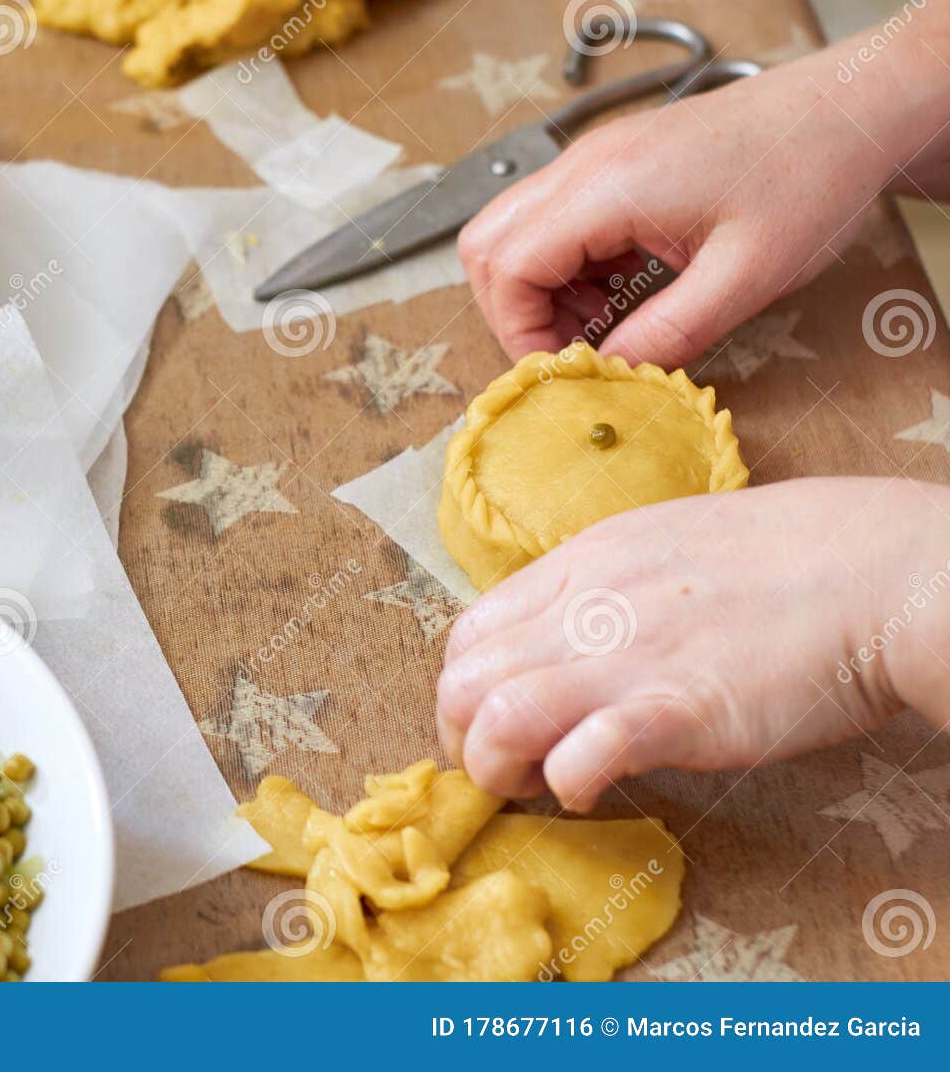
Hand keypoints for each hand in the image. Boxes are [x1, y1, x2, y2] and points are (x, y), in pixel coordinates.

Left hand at [436, 478, 949, 810]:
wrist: (875, 568)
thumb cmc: (782, 560)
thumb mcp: (658, 545)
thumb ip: (598, 589)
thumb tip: (558, 637)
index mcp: (578, 565)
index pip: (467, 635)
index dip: (464, 691)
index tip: (490, 723)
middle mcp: (584, 609)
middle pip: (462, 681)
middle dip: (460, 737)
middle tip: (503, 767)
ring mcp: (626, 658)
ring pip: (498, 717)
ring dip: (495, 767)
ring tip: (530, 784)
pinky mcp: (676, 709)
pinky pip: (583, 753)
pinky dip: (565, 782)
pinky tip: (586, 790)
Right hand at [457, 63, 895, 366]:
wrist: (851, 108)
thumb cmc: (810, 175)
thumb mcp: (746, 277)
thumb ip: (668, 332)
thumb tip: (609, 373)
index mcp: (608, 186)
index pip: (508, 267)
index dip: (519, 332)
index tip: (562, 370)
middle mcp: (587, 164)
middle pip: (488, 244)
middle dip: (512, 311)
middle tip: (569, 353)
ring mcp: (596, 158)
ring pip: (514, 231)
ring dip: (538, 290)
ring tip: (599, 326)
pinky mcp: (614, 163)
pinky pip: (553, 220)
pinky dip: (565, 267)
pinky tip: (618, 292)